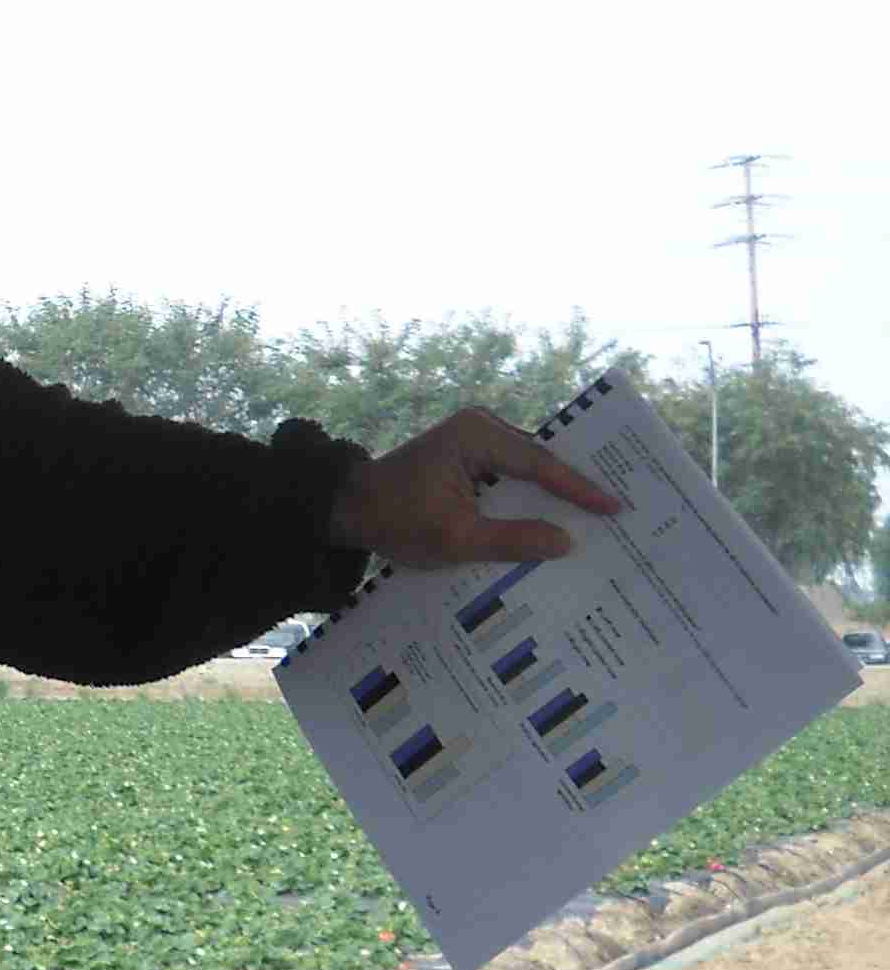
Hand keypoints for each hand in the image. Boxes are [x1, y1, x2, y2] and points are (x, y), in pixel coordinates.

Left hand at [326, 405, 623, 569]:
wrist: (348, 509)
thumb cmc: (395, 519)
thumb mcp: (455, 539)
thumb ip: (512, 539)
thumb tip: (566, 543)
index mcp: (476, 435)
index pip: (540, 463)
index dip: (579, 488)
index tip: (614, 507)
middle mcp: (480, 426)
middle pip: (539, 461)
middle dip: (574, 488)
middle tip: (620, 510)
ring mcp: (475, 439)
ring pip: (528, 470)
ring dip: (554, 495)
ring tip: (598, 519)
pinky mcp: (471, 456)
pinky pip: (511, 477)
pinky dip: (530, 498)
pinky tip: (554, 522)